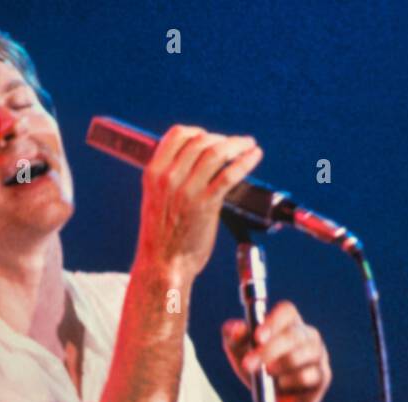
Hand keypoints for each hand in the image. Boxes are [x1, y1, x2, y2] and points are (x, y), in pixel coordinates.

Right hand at [135, 125, 262, 280]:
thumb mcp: (155, 199)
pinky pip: (230, 174)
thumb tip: (194, 161)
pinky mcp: (206, 204)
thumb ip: (170, 178)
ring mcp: (188, 190)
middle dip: (221, 139)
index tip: (209, 137)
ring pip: (216, 152)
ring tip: (249, 145)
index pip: (176, 135)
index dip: (197, 132)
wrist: (163, 265)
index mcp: (153, 173)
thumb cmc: (161, 237)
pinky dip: (245, 161)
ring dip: (237, 145)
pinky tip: (254, 156)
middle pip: (200, 141)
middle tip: (234, 145)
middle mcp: (169, 178)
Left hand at [221, 302, 330, 401]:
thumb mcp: (238, 352)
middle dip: (268, 350)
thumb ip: (232, 336)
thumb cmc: (257, 369)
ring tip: (267, 374)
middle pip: (293, 335)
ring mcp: (318, 355)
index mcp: (288, 322)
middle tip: (249, 364)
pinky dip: (289, 382)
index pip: (286, 311)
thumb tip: (236, 329)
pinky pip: (307, 376)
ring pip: (301, 355)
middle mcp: (307, 335)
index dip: (272, 322)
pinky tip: (282, 385)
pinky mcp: (322, 376)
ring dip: (279, 366)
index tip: (257, 337)